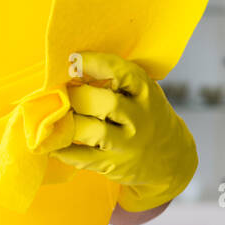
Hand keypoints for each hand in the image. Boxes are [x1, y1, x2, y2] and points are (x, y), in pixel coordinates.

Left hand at [49, 51, 197, 211]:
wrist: (173, 159)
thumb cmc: (145, 116)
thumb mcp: (142, 94)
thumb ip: (116, 81)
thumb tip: (70, 67)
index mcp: (146, 94)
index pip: (124, 73)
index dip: (96, 64)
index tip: (74, 59)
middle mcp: (140, 119)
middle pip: (107, 104)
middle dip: (78, 96)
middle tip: (62, 93)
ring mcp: (127, 144)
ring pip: (95, 132)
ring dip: (69, 123)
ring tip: (55, 116)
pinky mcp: (113, 165)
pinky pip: (82, 158)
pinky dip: (62, 149)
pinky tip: (51, 142)